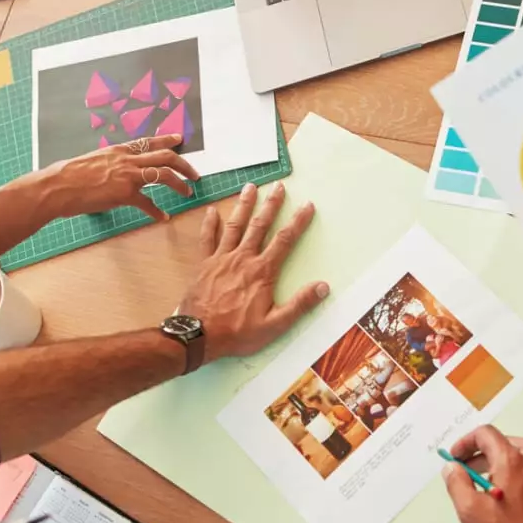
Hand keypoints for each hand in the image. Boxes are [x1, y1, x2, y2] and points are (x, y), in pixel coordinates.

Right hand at [35, 134, 201, 221]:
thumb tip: (116, 168)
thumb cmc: (71, 174)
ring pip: (164, 175)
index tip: (179, 139)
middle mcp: (128, 159)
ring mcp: (128, 175)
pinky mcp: (125, 194)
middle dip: (184, 164)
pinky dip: (157, 211)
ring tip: (187, 192)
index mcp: (120, 149)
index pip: (149, 141)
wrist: (60, 185)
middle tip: (194, 174)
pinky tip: (163, 217)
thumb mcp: (95, 159)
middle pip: (165, 157)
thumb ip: (111, 162)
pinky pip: (148, 203)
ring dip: (179, 184)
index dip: (167, 139)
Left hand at [176, 182, 327, 361]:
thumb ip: (299, 304)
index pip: (284, 240)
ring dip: (244, 205)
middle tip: (279, 186)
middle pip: (260, 226)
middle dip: (271, 205)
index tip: (307, 205)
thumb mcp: (274, 325)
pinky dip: (210, 224)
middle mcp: (242, 259)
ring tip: (250, 187)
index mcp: (262, 271)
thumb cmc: (237, 332)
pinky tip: (212, 211)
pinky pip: (207, 239)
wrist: (198, 336)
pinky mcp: (204, 265)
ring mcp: (221, 259)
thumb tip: (323, 286)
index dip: (297, 221)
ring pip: (235, 226)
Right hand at [441, 426, 522, 522]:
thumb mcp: (470, 510)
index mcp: (512, 460)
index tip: (456, 457)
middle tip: (467, 470)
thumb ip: (457, 483)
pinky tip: (507, 491)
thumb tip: (452, 468)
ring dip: (501, 460)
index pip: (486, 435)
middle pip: (504, 443)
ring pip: (521, 454)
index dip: (466, 442)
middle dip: (481, 453)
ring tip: (487, 479)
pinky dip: (516, 471)